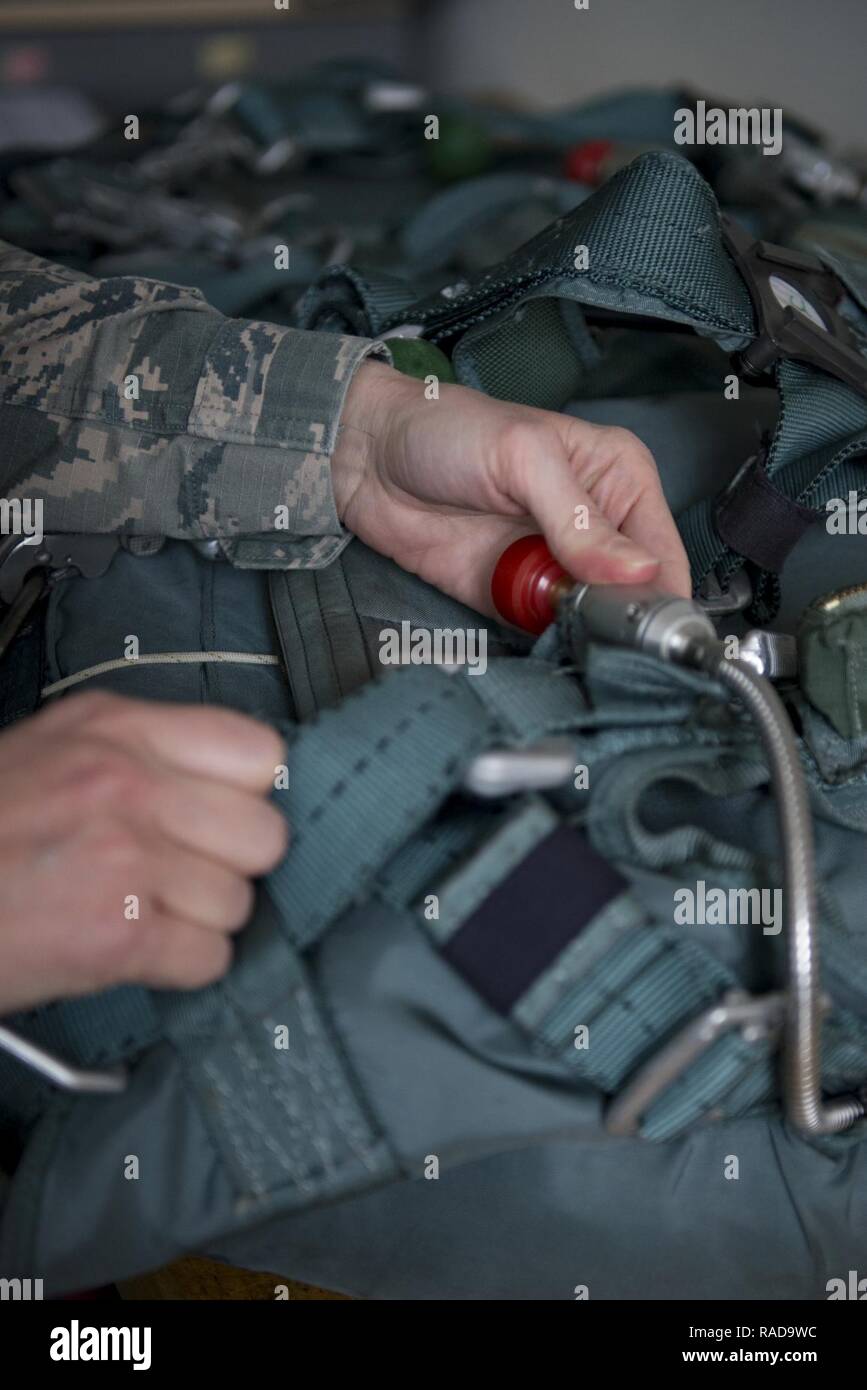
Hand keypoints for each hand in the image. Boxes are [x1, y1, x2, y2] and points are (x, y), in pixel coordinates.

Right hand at [0, 692, 288, 1013]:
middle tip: (180, 872)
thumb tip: (240, 779)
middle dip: (229, 864)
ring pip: (239, 902)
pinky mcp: (119, 934)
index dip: (248, 794)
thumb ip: (148, 749)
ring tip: (142, 910)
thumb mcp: (58, 746)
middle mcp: (129, 784)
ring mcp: (127, 858)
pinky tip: (134, 947)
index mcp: (118, 729)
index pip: (261, 752)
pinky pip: (211, 957)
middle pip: (265, 835)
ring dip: (200, 919)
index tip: (223, 815)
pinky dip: (180, 966)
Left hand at [332, 361, 690, 615]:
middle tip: (612, 646)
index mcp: (618, 480)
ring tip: (578, 645)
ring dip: (588, 640)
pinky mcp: (512, 596)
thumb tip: (637, 572)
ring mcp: (553, 566)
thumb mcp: (523, 458)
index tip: (657, 637)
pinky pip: (545, 633)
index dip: (664, 598)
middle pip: (634, 597)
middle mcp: (596, 528)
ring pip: (594, 622)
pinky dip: (548, 645)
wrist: (367, 456)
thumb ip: (580, 521)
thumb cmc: (447, 429)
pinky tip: (548, 648)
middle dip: (627, 627)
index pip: (664, 552)